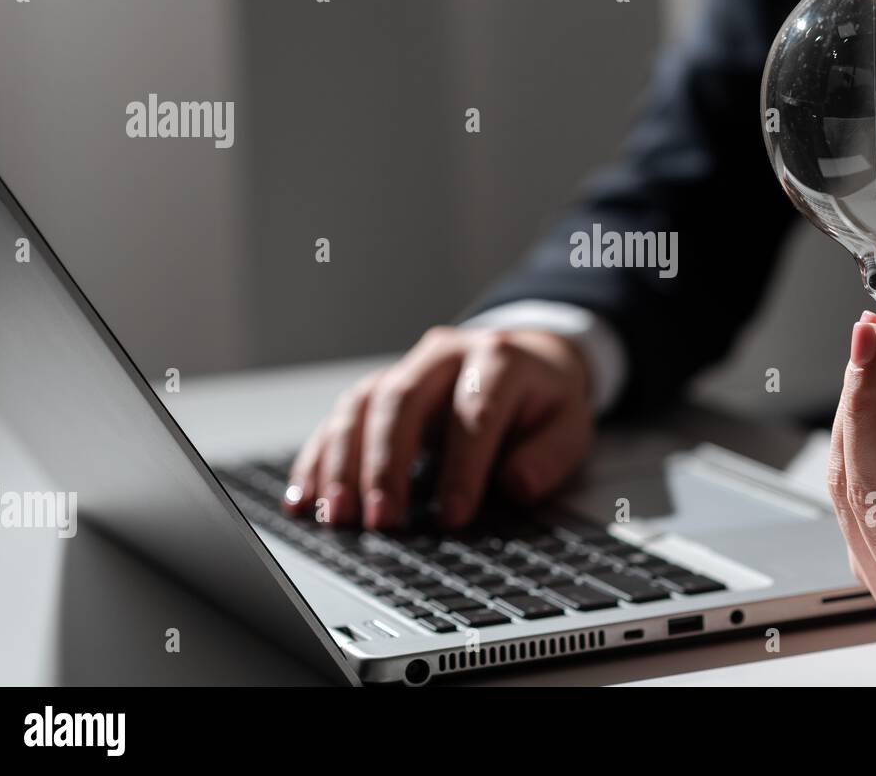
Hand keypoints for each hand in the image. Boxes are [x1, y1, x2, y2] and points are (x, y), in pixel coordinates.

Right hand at [283, 327, 594, 529]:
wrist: (528, 357)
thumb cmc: (544, 400)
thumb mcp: (569, 425)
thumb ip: (548, 456)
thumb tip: (515, 484)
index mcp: (500, 360)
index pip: (475, 411)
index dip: (462, 465)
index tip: (452, 516)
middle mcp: (445, 356)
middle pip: (403, 401)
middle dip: (387, 464)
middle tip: (382, 520)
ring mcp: (405, 368)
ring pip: (362, 405)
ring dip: (343, 463)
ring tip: (337, 516)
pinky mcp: (378, 388)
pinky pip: (339, 418)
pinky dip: (318, 459)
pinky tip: (305, 498)